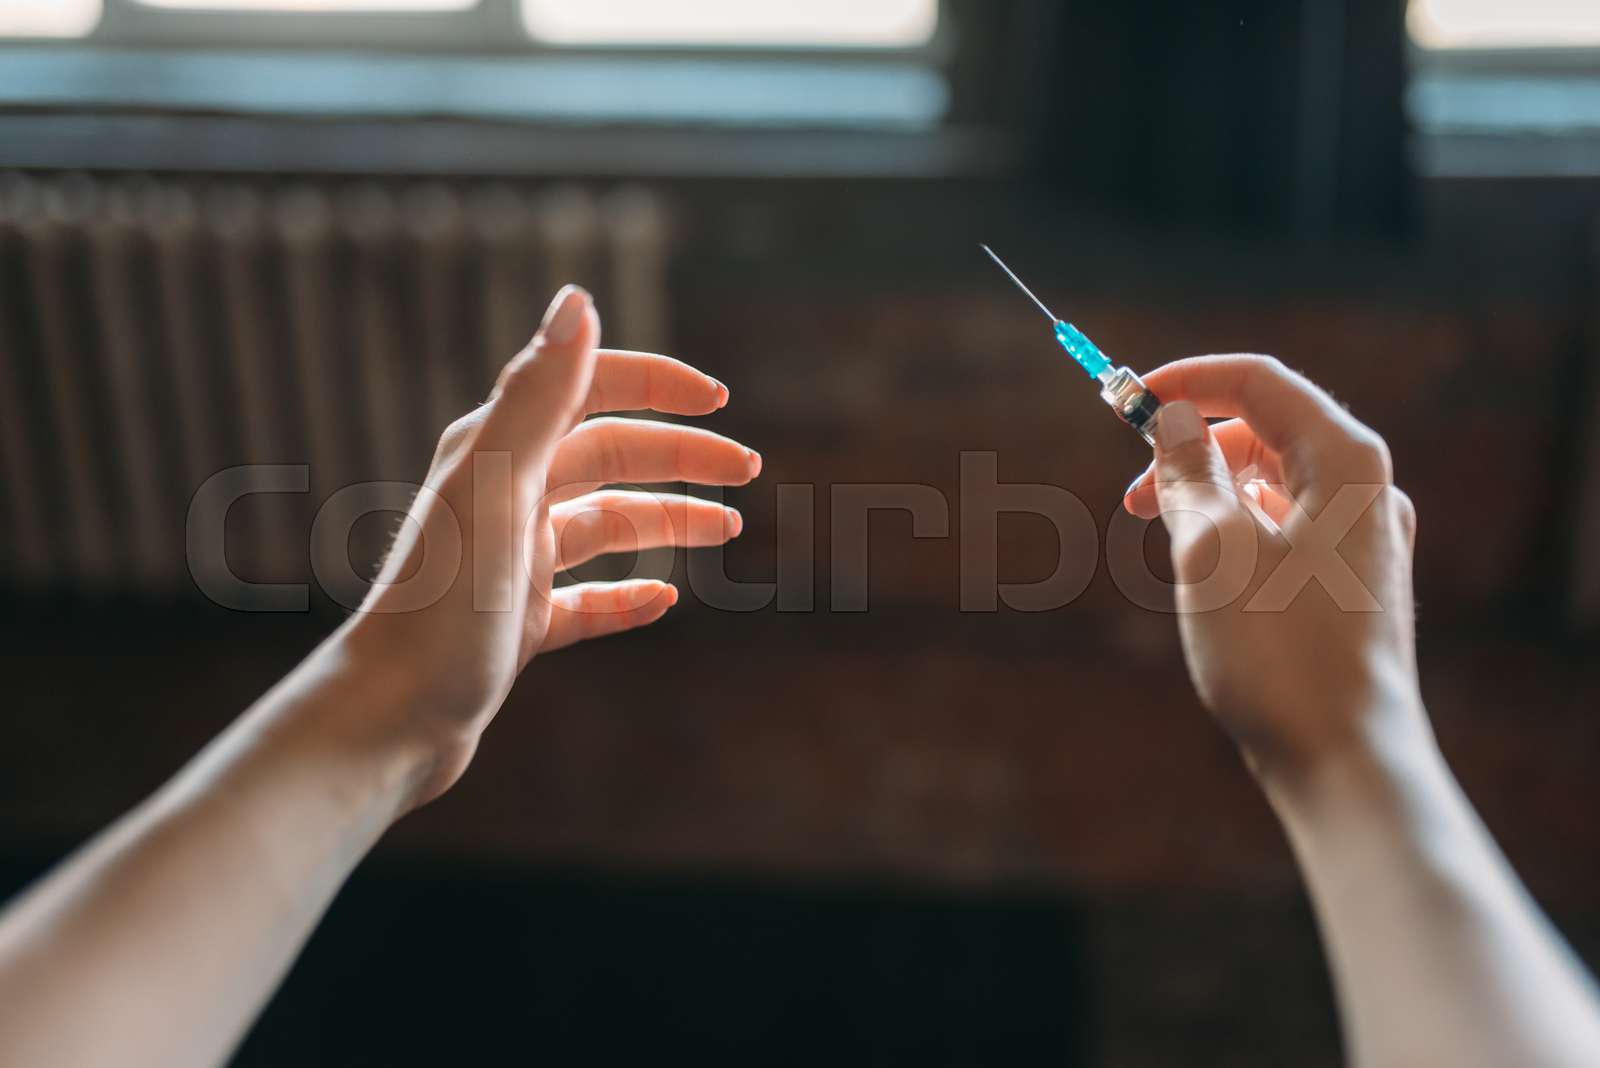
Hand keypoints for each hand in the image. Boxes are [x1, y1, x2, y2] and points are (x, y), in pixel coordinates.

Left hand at [343, 286, 758, 802]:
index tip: (719, 402)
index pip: (589, 391)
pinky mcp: (517, 623)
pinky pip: (588, 600)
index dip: (655, 387)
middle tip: (747, 472)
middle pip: (608, 457)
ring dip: (667, 520)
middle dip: (680, 457)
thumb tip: (579, 297)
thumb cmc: (440, 604)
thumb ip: (540, 394)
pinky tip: (665, 600)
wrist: (388, 717)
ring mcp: (510, 563)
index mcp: (495, 452)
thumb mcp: (496, 486)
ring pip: (606, 525)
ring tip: (726, 530)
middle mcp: (501, 496)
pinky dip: (629, 596)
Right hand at [1121, 355, 1423, 788]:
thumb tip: (1174, 421)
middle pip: (1265, 430)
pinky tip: (1203, 575)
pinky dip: (1233, 532)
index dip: (1186, 381)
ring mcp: (1363, 541)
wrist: (1346, 759)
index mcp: (1345, 462)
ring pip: (1270, 484)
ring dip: (1206, 495)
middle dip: (1190, 448)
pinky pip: (1282, 529)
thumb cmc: (1279, 653)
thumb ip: (1188, 472)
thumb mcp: (1211, 548)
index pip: (1258, 380)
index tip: (1124, 404)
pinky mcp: (1349, 586)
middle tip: (1132, 498)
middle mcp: (1366, 492)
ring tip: (1161, 541)